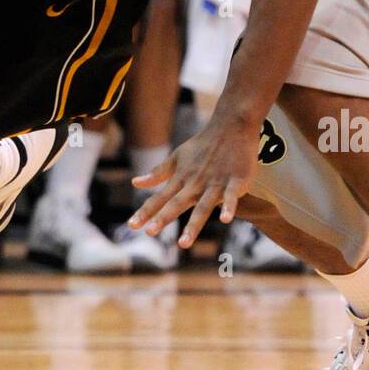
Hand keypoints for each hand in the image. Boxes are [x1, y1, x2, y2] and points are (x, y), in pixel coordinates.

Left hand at [128, 113, 259, 247]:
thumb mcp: (177, 157)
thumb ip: (158, 173)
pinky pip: (232, 196)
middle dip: (163, 217)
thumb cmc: (202, 144)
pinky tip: (225, 219)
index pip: (160, 197)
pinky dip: (229, 207)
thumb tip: (135, 183)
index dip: (146, 211)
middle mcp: (196, 183)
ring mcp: (216, 182)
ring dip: (193, 224)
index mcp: (181, 178)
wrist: (231, 126)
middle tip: (150, 233)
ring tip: (183, 243)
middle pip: (178, 203)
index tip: (132, 225)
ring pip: (203, 206)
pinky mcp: (236, 180)